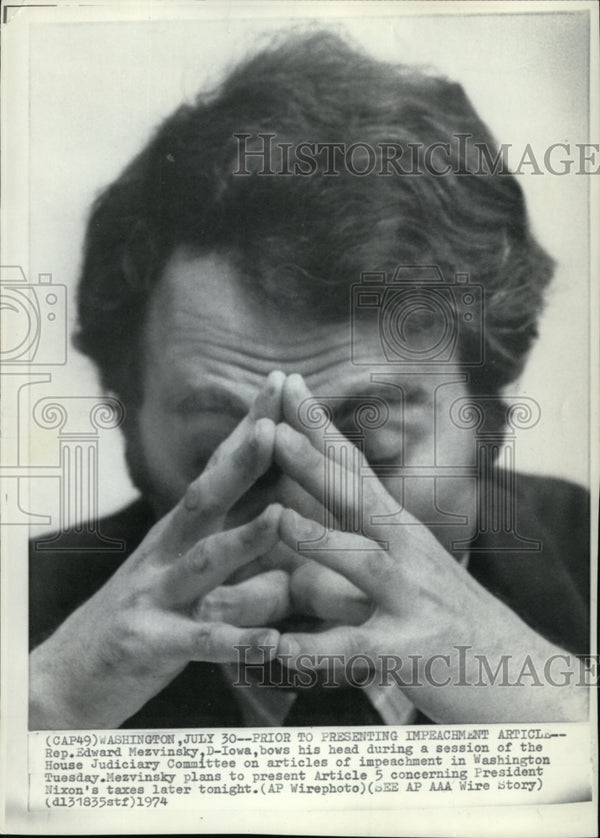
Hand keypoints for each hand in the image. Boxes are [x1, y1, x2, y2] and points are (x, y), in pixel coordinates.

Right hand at [29, 373, 285, 728]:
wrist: (71, 675)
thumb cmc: (145, 617)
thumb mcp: (185, 573)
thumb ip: (235, 550)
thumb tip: (290, 521)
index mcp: (180, 532)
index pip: (219, 469)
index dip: (249, 427)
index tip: (282, 383)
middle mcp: (167, 553)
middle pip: (206, 498)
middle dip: (242, 460)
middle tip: (275, 424)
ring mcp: (156, 596)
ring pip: (203, 564)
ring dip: (242, 539)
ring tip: (280, 517)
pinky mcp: (152, 645)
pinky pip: (200, 643)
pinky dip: (236, 642)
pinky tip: (271, 641)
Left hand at [272, 375, 587, 722]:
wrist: (518, 672)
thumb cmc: (446, 616)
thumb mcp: (407, 566)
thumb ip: (358, 540)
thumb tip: (300, 522)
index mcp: (400, 529)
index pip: (354, 466)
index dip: (320, 427)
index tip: (287, 387)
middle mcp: (408, 553)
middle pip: (358, 498)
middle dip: (315, 461)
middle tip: (272, 428)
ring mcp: (411, 598)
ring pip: (363, 562)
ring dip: (320, 540)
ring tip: (277, 520)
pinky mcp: (410, 649)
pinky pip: (358, 648)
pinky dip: (317, 650)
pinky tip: (282, 649)